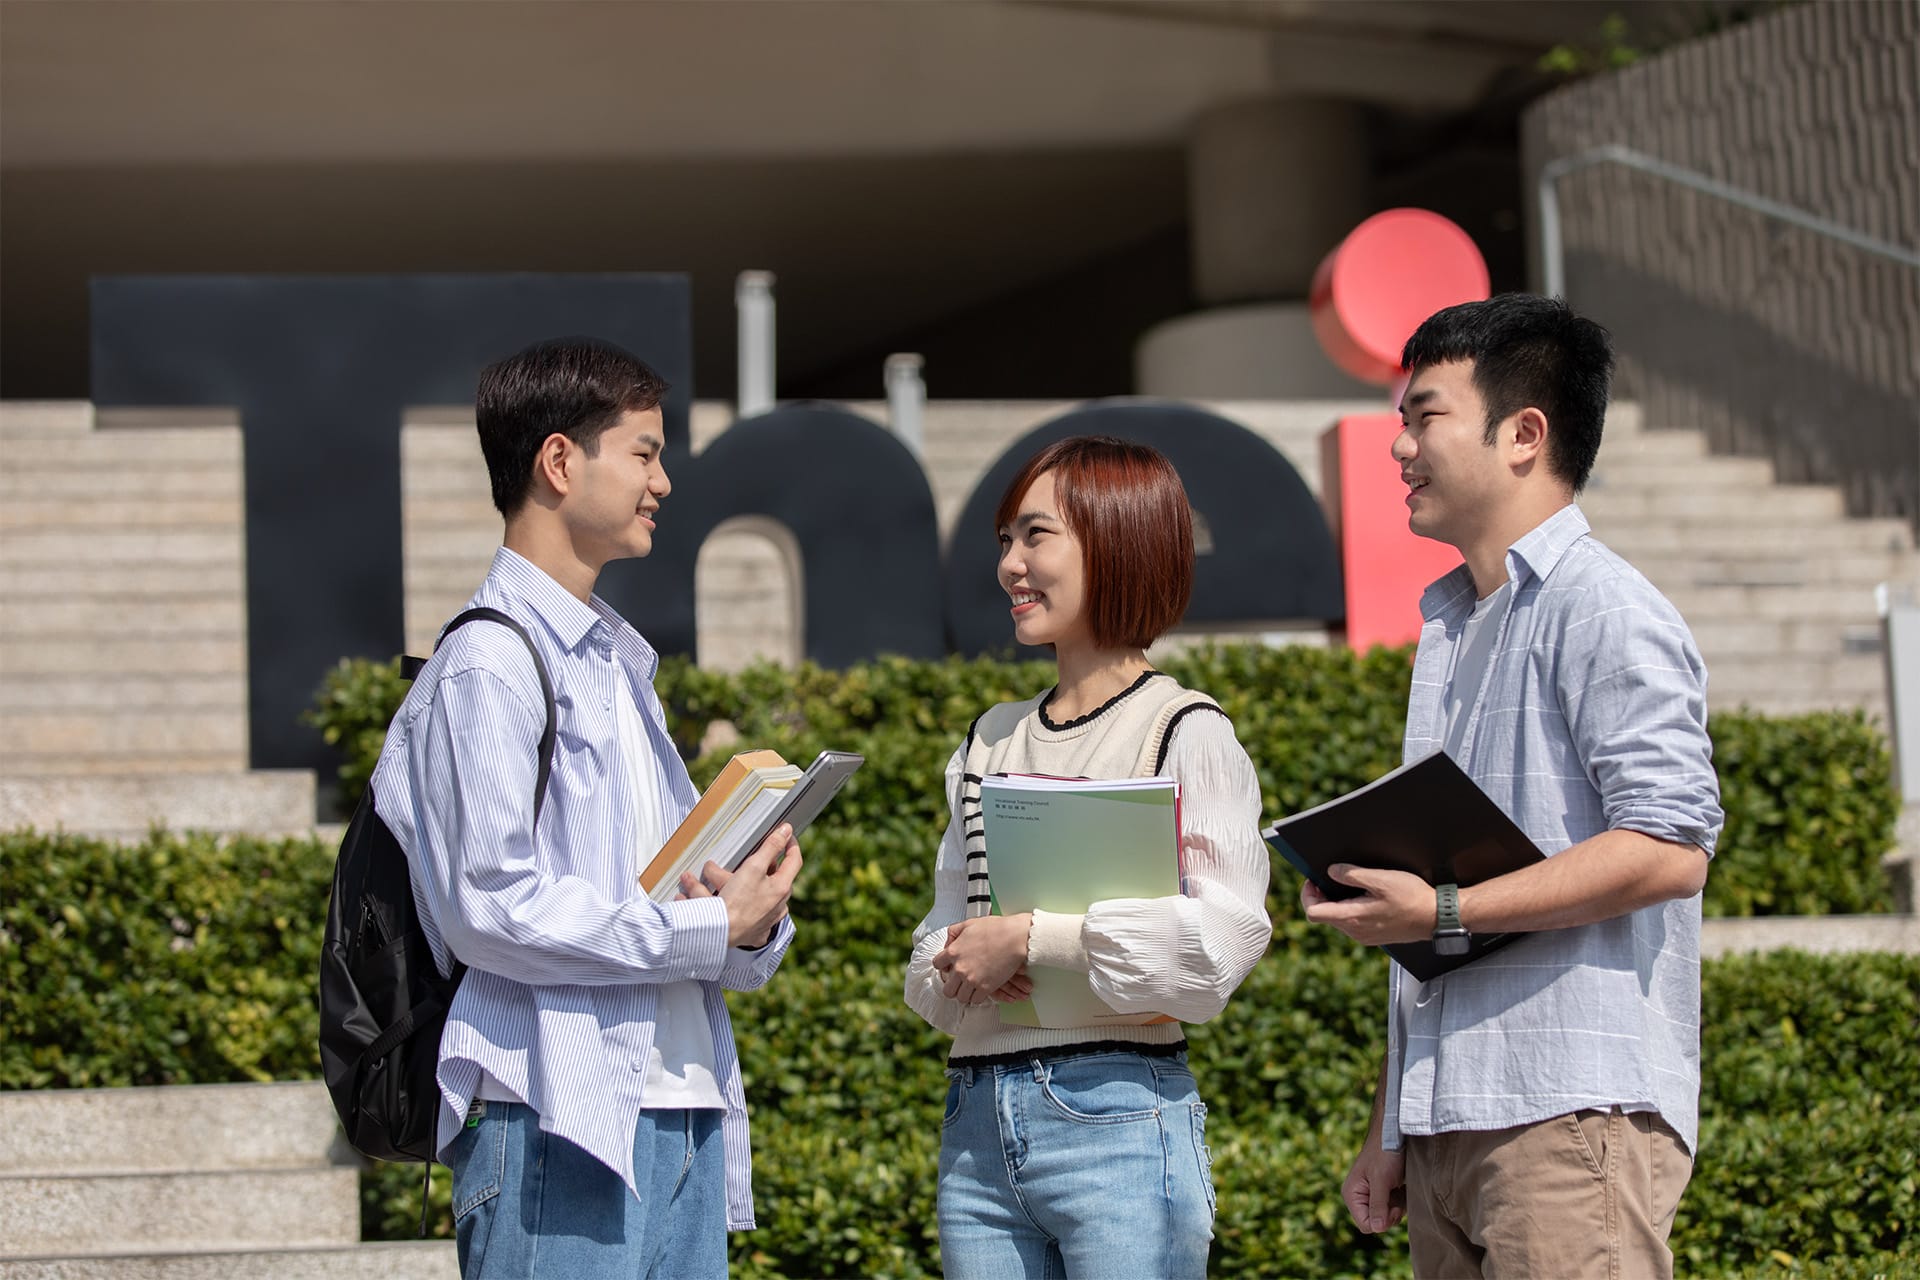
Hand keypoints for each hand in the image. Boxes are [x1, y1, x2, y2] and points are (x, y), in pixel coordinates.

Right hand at [678, 823, 800, 948]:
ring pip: (743, 893)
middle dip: (741, 866)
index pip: (794, 861)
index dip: (790, 845)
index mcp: (781, 888)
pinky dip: (715, 902)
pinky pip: (732, 911)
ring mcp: (763, 919)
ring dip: (719, 884)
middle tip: (726, 860)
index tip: (785, 835)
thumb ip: (771, 847)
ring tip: (696, 878)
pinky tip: (694, 896)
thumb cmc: (737, 902)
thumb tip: (786, 830)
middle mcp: (776, 905)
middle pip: (764, 877)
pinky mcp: (748, 931)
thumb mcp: (754, 867)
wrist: (720, 936)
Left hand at [933, 914, 1029, 1004]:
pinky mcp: (986, 988)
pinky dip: (977, 997)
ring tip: (970, 989)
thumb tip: (948, 942)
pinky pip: (975, 1001)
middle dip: (952, 986)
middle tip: (958, 984)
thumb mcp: (969, 924)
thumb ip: (954, 932)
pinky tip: (980, 991)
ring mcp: (972, 980)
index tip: (948, 967)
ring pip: (960, 998)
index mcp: (954, 951)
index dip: (943, 966)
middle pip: (947, 988)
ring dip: (965, 993)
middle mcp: (960, 968)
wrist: (1015, 937)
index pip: (937, 965)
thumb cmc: (996, 928)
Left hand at [1301, 865, 1436, 945]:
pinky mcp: (1373, 936)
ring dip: (1337, 901)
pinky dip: (1350, 908)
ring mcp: (1364, 936)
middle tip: (1329, 877)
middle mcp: (1355, 932)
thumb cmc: (1412, 898)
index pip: (1313, 912)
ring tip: (1350, 884)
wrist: (1436, 917)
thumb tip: (1331, 872)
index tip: (1313, 880)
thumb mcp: (1380, 879)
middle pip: (1324, 915)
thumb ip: (1352, 875)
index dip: (1308, 895)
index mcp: (1353, 918)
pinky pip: (1352, 922)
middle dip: (1322, 895)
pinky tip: (1364, 896)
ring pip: (1338, 919)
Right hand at [1342, 1135, 1406, 1233]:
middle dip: (1390, 1213)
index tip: (1392, 1205)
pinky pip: (1393, 1208)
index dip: (1382, 1221)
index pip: (1366, 1225)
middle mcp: (1359, 1197)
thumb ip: (1378, 1205)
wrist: (1395, 1133)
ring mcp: (1371, 1195)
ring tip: (1400, 1188)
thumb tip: (1377, 1229)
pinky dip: (1401, 1201)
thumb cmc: (1385, 1153)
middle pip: (1377, 1223)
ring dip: (1398, 1206)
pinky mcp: (1383, 1192)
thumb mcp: (1381, 1179)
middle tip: (1397, 1195)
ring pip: (1387, 1217)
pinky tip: (1402, 1187)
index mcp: (1352, 1194)